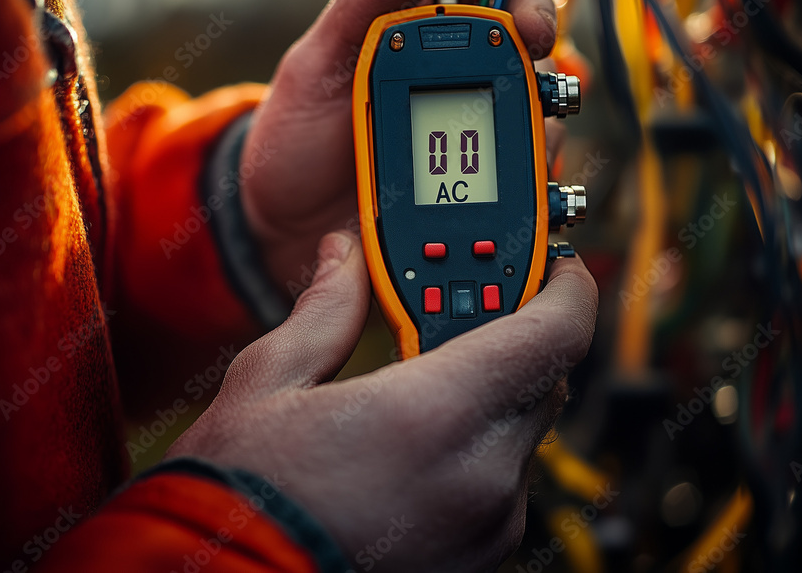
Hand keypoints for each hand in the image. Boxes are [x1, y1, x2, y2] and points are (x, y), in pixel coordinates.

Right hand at [168, 231, 597, 571]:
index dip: (566, 286)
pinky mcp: (479, 559)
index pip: (556, 332)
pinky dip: (479, 449)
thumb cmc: (235, 497)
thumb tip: (344, 258)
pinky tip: (419, 443)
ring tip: (424, 380)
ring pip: (524, 432)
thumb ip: (326, 310)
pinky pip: (504, 482)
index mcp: (436, 415)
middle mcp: (481, 477)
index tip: (551, 263)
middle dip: (512, 335)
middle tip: (458, 315)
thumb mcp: (269, 382)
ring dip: (493, 394)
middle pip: (543, 376)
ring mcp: (487, 526)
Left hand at [239, 0, 564, 296]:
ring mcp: (463, 130)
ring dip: (540, 123)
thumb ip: (359, 5)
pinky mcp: (472, 181)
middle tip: (531, 91)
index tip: (526, 23)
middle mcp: (448, 75)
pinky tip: (514, 185)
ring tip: (522, 146)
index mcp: (412, 31)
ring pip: (535, 108)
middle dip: (540, 65)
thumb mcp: (314, 67)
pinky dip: (532, 174)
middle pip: (526, 48)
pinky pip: (521, 170)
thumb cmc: (292, 142)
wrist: (285, 228)